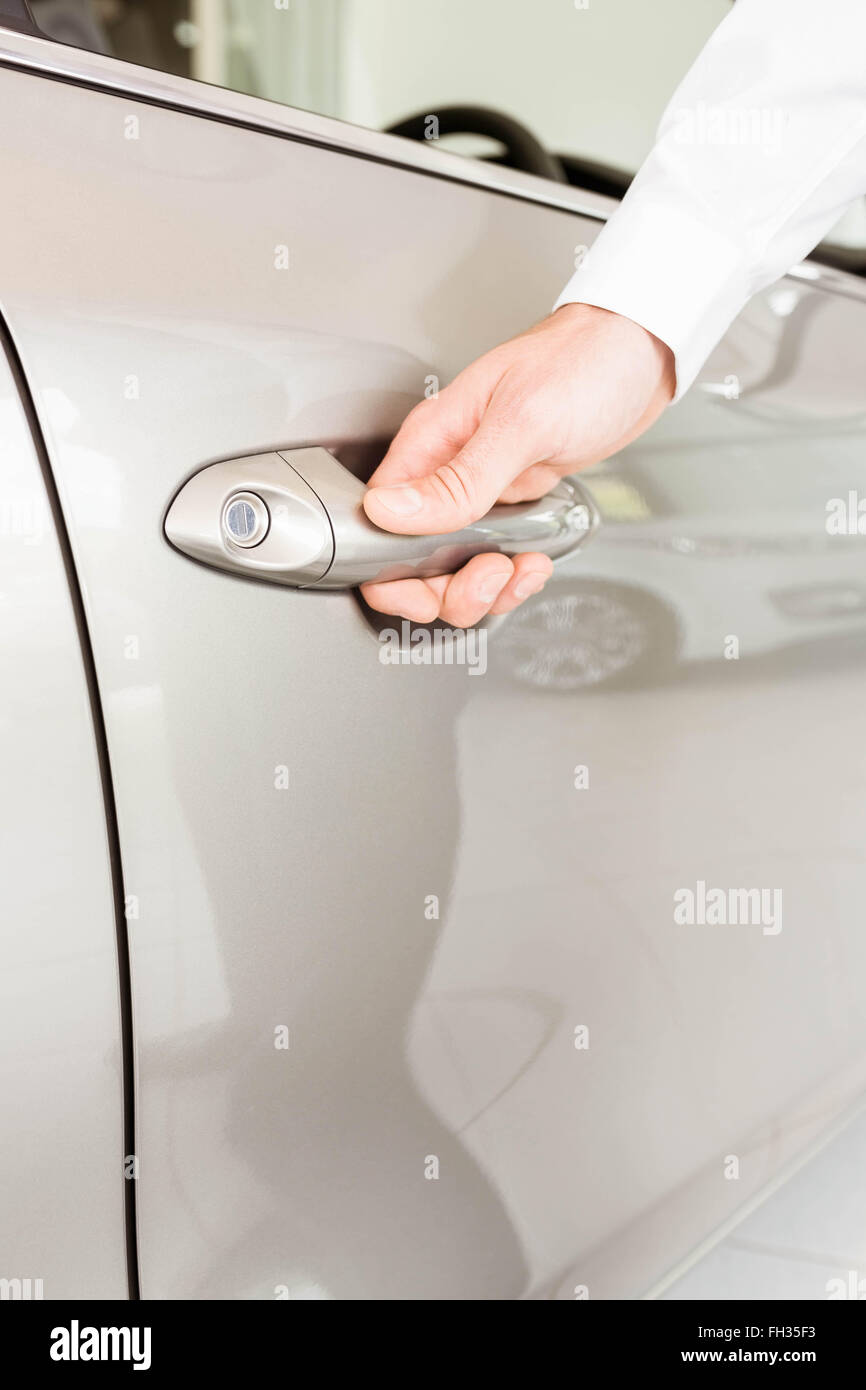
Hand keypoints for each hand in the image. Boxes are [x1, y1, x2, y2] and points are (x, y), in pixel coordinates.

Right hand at [360, 303, 674, 623]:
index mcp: (431, 441)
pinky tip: (535, 562)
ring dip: (483, 588)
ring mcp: (479, 489)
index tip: (429, 584)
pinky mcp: (512, 502)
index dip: (390, 567)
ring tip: (517, 570)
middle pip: (410, 556)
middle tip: (487, 578)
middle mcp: (446, 468)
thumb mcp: (521, 423)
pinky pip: (492, 557)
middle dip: (444, 587)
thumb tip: (389, 510)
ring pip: (452, 566)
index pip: (377, 519)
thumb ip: (458, 478)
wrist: (639, 353)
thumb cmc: (583, 363)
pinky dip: (513, 576)